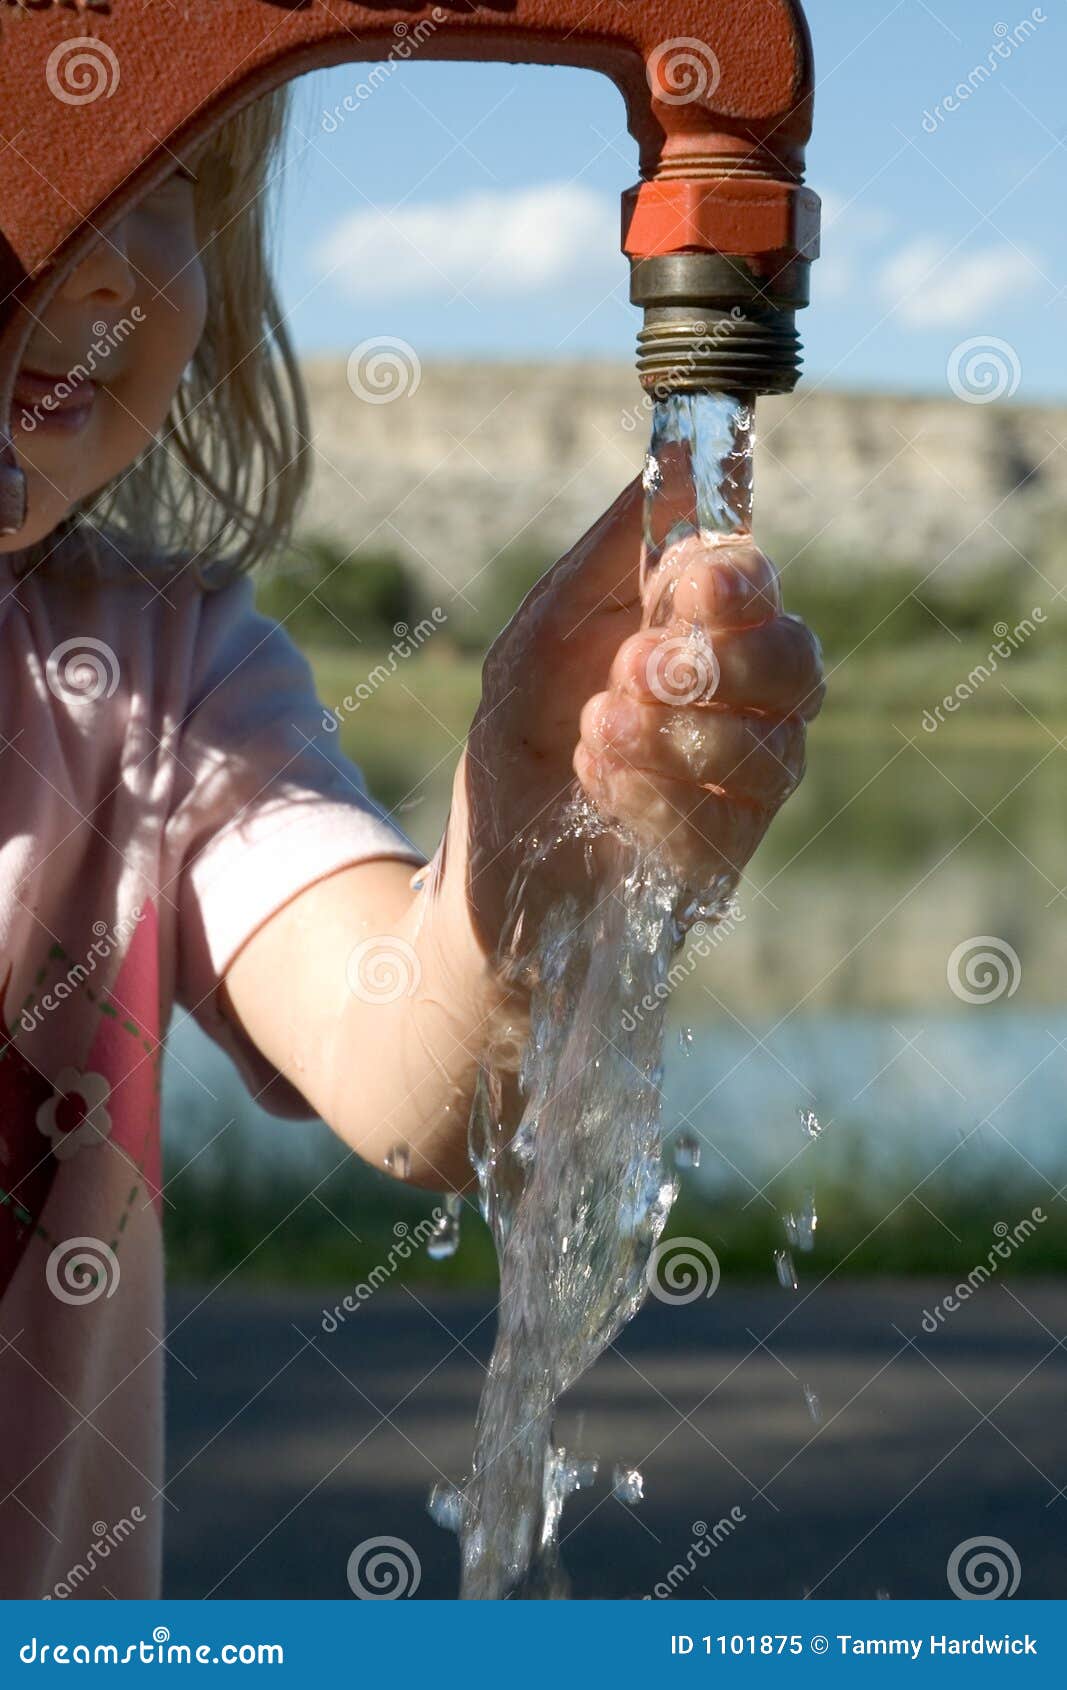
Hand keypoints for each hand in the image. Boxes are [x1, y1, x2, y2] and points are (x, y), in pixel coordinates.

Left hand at [447, 471, 823, 967]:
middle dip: (718, 663)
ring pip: (771, 750)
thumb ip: (604, 560)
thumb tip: (667, 459)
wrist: (487, 877)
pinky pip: (726, 824)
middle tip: (634, 670)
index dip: (743, 584)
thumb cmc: (519, 750)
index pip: (760, 595)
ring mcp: (740, 790)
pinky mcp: (725, 862)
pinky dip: (655, 797)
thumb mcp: (537, 641)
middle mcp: (741, 710)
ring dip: (674, 735)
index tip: (697, 585)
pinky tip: (597, 785)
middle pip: (797, 667)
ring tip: (594, 731)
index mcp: (702, 641)